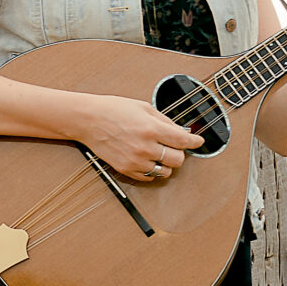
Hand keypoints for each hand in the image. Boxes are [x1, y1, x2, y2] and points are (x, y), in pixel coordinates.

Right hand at [84, 94, 203, 183]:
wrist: (88, 120)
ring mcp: (135, 160)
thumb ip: (165, 121)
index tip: (197, 141)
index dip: (195, 142)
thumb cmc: (113, 110)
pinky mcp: (126, 169)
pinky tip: (149, 160)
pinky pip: (149, 177)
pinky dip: (153, 171)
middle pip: (177, 160)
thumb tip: (181, 131)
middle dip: (180, 153)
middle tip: (175, 146)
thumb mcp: (144, 108)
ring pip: (165, 172)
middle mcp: (145, 147)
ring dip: (167, 163)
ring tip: (160, 154)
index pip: (183, 141)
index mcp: (151, 129)